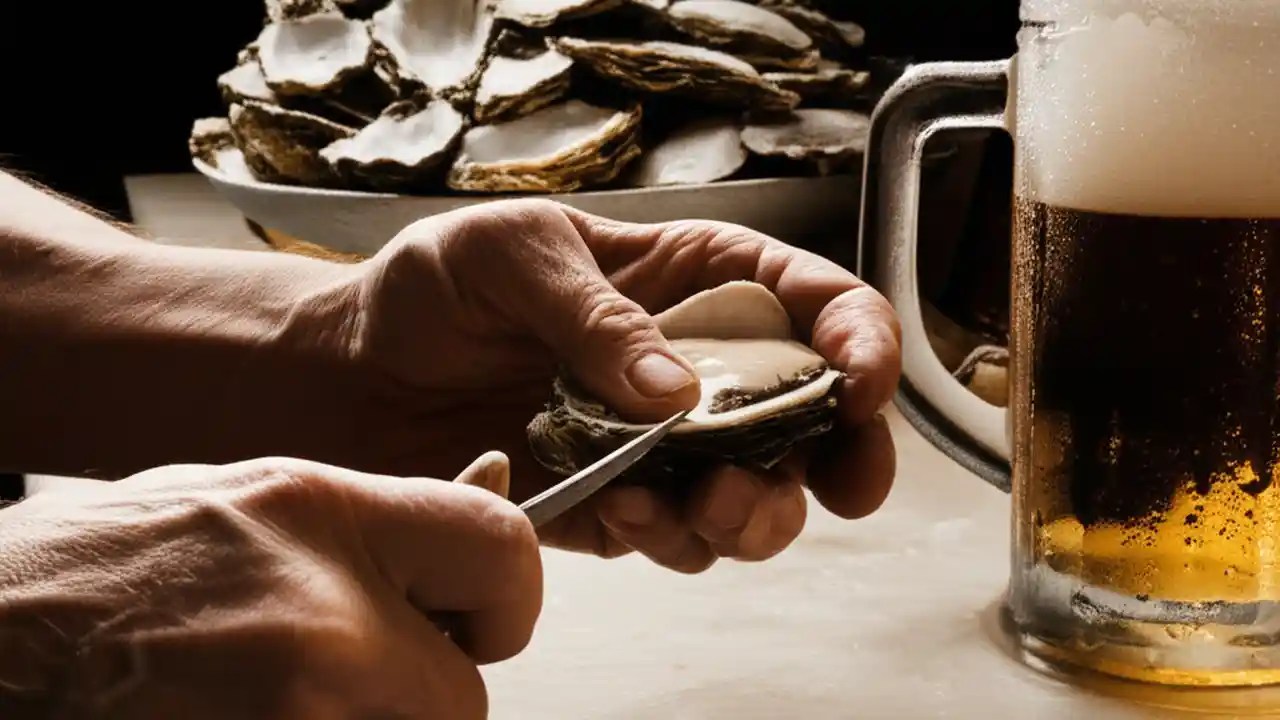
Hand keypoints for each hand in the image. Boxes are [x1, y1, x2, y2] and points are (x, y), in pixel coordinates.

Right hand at [0, 454, 538, 718]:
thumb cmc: (90, 576)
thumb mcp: (239, 501)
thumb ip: (371, 515)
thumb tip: (492, 487)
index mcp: (317, 516)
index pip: (505, 548)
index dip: (505, 596)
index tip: (478, 618)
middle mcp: (318, 620)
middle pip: (465, 698)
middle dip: (421, 696)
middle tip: (348, 675)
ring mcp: (292, 716)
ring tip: (274, 695)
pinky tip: (246, 716)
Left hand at [298, 198, 900, 572]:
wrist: (349, 378)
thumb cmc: (429, 290)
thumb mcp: (509, 255)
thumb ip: (595, 314)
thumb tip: (676, 390)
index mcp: (688, 279)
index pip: (809, 301)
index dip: (859, 339)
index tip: (862, 383)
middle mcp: (691, 366)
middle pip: (813, 415)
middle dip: (842, 455)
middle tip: (835, 485)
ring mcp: (658, 446)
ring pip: (757, 493)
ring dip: (756, 511)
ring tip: (707, 504)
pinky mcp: (615, 507)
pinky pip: (675, 538)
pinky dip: (671, 538)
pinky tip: (625, 513)